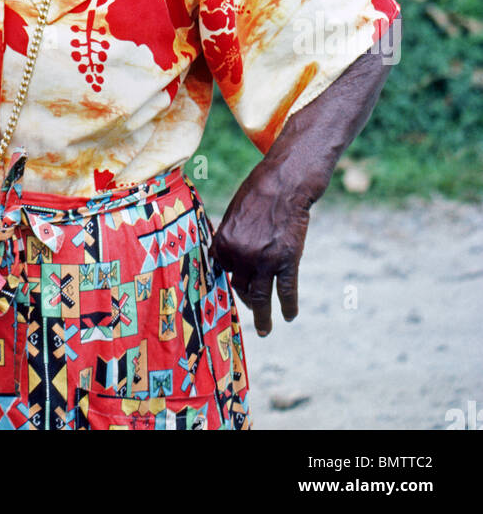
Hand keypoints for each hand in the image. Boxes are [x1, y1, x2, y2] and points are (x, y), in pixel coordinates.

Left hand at [210, 162, 311, 335]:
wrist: (285, 183)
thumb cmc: (257, 193)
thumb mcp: (233, 214)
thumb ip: (229, 238)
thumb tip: (226, 259)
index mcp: (223, 243)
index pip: (224, 271)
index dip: (233, 277)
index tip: (239, 286)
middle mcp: (241, 255)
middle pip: (241, 288)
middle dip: (246, 301)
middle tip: (253, 311)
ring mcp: (264, 260)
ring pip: (261, 298)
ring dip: (263, 318)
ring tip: (265, 330)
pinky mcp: (287, 261)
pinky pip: (286, 291)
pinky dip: (288, 306)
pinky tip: (289, 315)